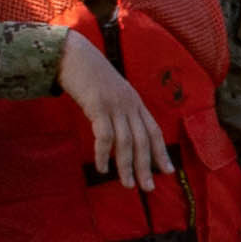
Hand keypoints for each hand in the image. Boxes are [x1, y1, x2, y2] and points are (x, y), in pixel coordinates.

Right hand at [55, 30, 173, 186]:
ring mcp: (115, 105)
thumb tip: (122, 132)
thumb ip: (120, 109)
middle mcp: (130, 104)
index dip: (161, 152)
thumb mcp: (111, 91)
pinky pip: (105, 135)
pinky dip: (104, 154)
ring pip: (126, 142)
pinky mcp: (97, 105)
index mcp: (135, 102)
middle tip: (148, 188)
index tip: (168, 171)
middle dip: (146, 166)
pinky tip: (102, 167)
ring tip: (127, 184)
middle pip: (143, 141)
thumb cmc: (89, 74)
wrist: (73, 53)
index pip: (153, 131)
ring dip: (127, 166)